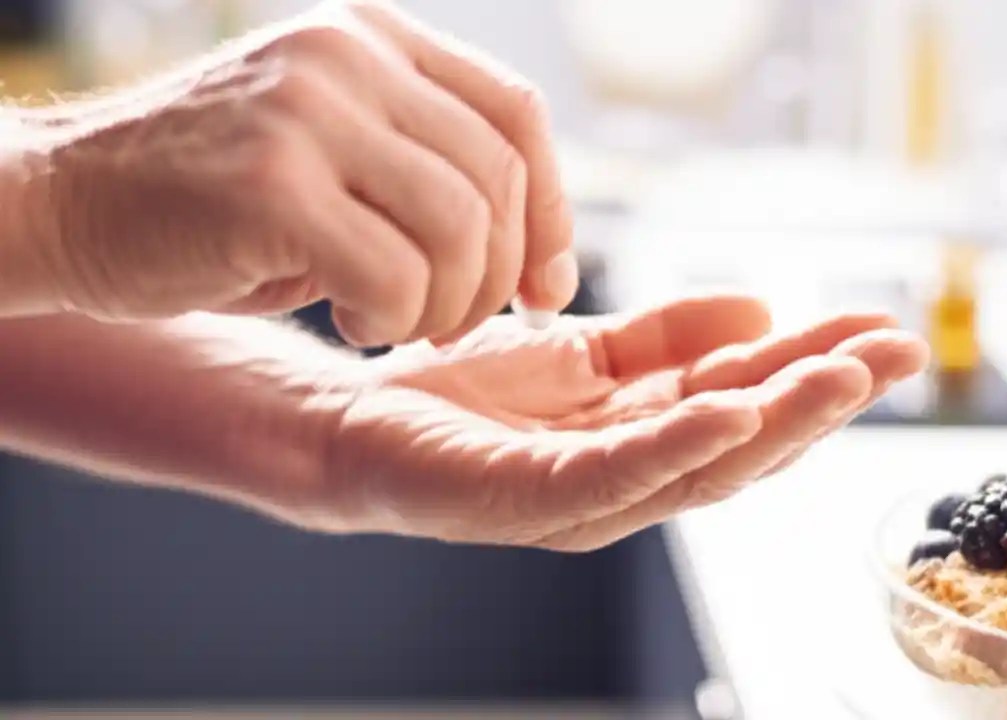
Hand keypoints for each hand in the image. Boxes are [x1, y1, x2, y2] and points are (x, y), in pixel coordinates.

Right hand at [6, 0, 572, 344]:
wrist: (66, 202)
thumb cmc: (215, 202)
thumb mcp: (336, 157)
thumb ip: (430, 172)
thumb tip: (547, 253)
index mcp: (372, 37)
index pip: (517, 114)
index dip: (553, 210)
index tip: (547, 285)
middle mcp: (346, 55)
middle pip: (500, 176)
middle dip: (500, 275)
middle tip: (453, 322)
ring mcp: (307, 110)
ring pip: (462, 226)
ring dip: (449, 303)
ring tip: (397, 321)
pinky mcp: (269, 180)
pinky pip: (397, 271)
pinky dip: (393, 317)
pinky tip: (350, 320)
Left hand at [319, 297, 927, 550]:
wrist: (354, 417)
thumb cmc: (467, 391)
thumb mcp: (586, 350)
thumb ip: (668, 335)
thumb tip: (759, 310)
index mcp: (646, 438)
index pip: (748, 403)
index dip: (816, 369)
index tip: (883, 331)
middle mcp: (628, 477)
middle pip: (744, 442)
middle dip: (824, 398)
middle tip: (894, 354)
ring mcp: (582, 497)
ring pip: (699, 464)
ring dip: (777, 421)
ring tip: (842, 376)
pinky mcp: (527, 498)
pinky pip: (615, 474)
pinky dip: (678, 445)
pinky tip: (733, 411)